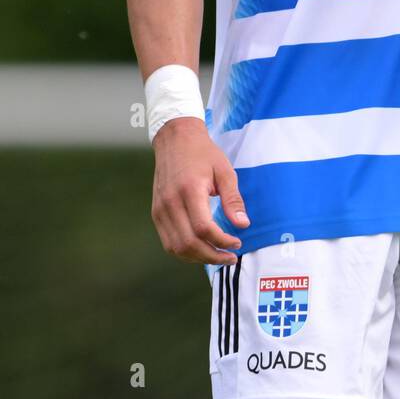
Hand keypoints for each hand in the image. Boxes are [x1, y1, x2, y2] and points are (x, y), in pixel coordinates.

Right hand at [151, 117, 250, 265]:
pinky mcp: (156, 213)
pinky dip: (186, 251)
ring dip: (198, 258)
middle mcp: (170, 203)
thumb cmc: (203, 154)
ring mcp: (160, 210)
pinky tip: (202, 250)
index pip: (203, 228)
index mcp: (189, 190)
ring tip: (218, 256)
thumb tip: (243, 225)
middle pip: (188, 243)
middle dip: (212, 256)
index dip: (221, 241)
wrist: (175, 140)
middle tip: (231, 257)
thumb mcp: (225, 171)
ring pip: (176, 248)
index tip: (237, 243)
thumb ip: (233, 199)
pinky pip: (169, 242)